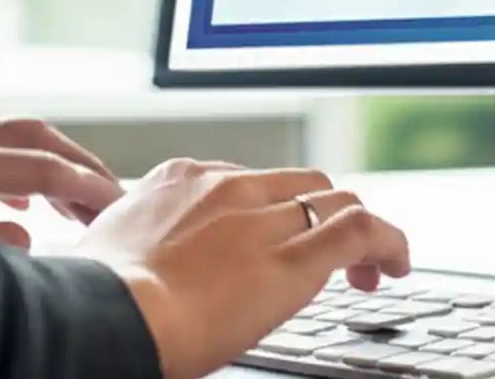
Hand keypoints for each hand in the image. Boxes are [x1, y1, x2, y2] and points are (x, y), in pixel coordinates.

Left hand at [0, 118, 122, 247]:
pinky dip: (17, 177)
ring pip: (6, 144)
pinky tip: (20, 210)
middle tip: (114, 198)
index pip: (32, 165)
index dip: (81, 183)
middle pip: (28, 135)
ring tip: (79, 208)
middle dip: (76, 161)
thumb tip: (28, 238)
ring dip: (49, 168)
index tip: (121, 204)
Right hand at [75, 159, 410, 378]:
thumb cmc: (99, 297)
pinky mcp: (295, 259)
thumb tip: (133, 268)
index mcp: (180, 181)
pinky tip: (395, 267)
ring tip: (370, 269)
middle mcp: (228, 189)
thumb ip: (135, 246)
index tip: (272, 240)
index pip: (246, 183)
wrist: (111, 313)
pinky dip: (390, 243)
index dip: (270, 212)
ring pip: (336, 201)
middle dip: (320, 215)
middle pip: (300, 184)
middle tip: (326, 259)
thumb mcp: (106, 250)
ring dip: (359, 231)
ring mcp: (263, 219)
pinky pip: (361, 232)